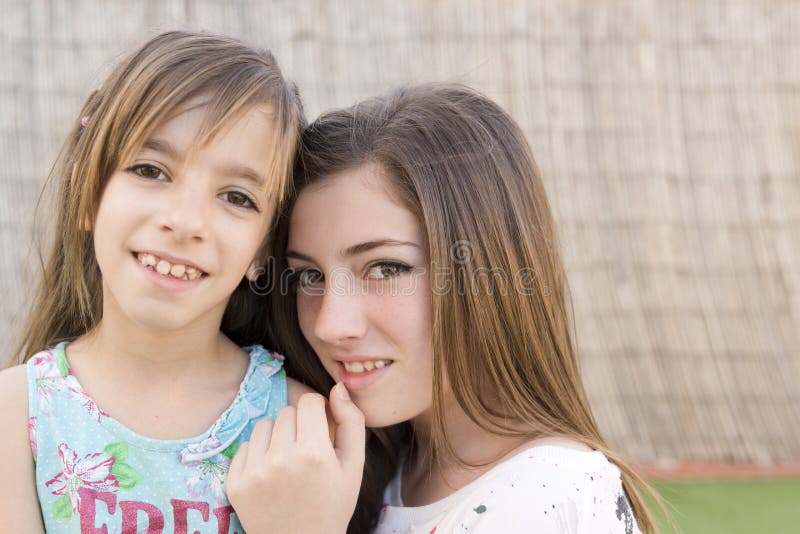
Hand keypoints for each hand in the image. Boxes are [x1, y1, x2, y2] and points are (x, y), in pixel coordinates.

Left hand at [227, 383, 364, 533]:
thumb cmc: (332, 505)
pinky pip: (246, 446)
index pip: (308, 402)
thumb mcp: (355, 467)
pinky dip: (258, 454)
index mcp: (315, 453)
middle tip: (306, 452)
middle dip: (298, 425)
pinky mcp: (235, 483)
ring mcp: (255, 472)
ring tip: (288, 461)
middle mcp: (282, 459)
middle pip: (286, 412)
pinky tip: (271, 474)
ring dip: (276, 436)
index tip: (321, 428)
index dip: (318, 411)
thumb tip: (337, 388)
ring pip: (264, 426)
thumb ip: (352, 422)